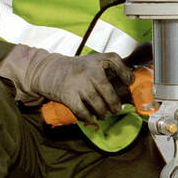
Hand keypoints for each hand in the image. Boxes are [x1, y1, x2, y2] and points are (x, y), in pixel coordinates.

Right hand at [0, 45, 132, 123]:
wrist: (48, 70)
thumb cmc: (74, 69)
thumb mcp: (90, 62)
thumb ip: (106, 70)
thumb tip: (126, 86)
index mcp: (95, 60)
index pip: (114, 61)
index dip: (125, 73)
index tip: (129, 82)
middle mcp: (88, 71)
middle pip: (108, 91)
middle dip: (115, 104)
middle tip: (116, 109)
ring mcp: (78, 84)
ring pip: (98, 104)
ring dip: (103, 113)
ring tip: (105, 114)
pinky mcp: (68, 96)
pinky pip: (83, 112)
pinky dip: (88, 117)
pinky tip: (91, 117)